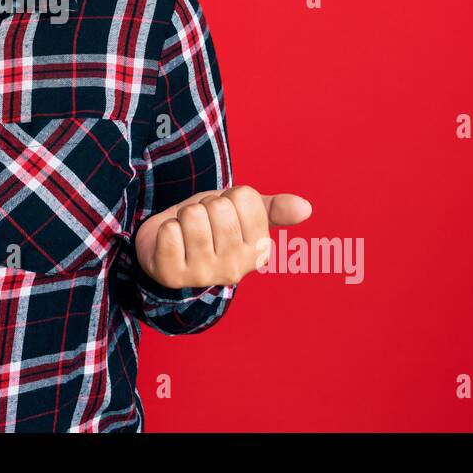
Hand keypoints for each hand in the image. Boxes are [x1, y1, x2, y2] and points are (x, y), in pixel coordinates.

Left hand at [133, 186, 312, 288]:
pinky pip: (169, 231)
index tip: (223, 214)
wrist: (168, 244)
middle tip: (202, 223)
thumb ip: (274, 207)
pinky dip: (166, 228)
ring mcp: (204, 275)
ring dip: (184, 216)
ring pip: (193, 216)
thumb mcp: (242, 210)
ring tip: (187, 231)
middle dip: (205, 206)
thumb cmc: (209, 224)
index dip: (229, 197)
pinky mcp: (173, 276)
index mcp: (259, 251)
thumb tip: (306, 208)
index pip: (244, 197)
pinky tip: (172, 242)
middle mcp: (235, 269)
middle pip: (217, 206)